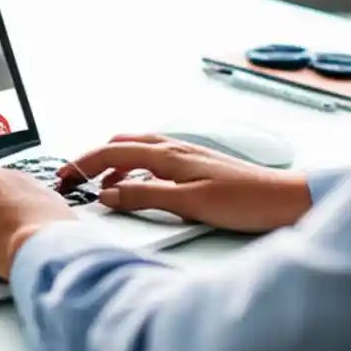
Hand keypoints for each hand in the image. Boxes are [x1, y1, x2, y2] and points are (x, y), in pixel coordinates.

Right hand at [58, 134, 312, 232]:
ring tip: (99, 186)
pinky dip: (133, 169)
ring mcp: (187, 155)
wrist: (287, 200)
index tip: (63, 179)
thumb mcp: (190, 204)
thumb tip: (108, 195)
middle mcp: (175, 149)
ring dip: (113, 164)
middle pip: (120, 145)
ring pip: (136, 150)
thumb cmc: (246, 202)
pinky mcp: (197, 166)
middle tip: (74, 179)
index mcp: (169, 155)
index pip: (112, 153)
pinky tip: (137, 186)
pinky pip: (153, 160)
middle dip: (93, 160)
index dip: (83, 165)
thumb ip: (145, 197)